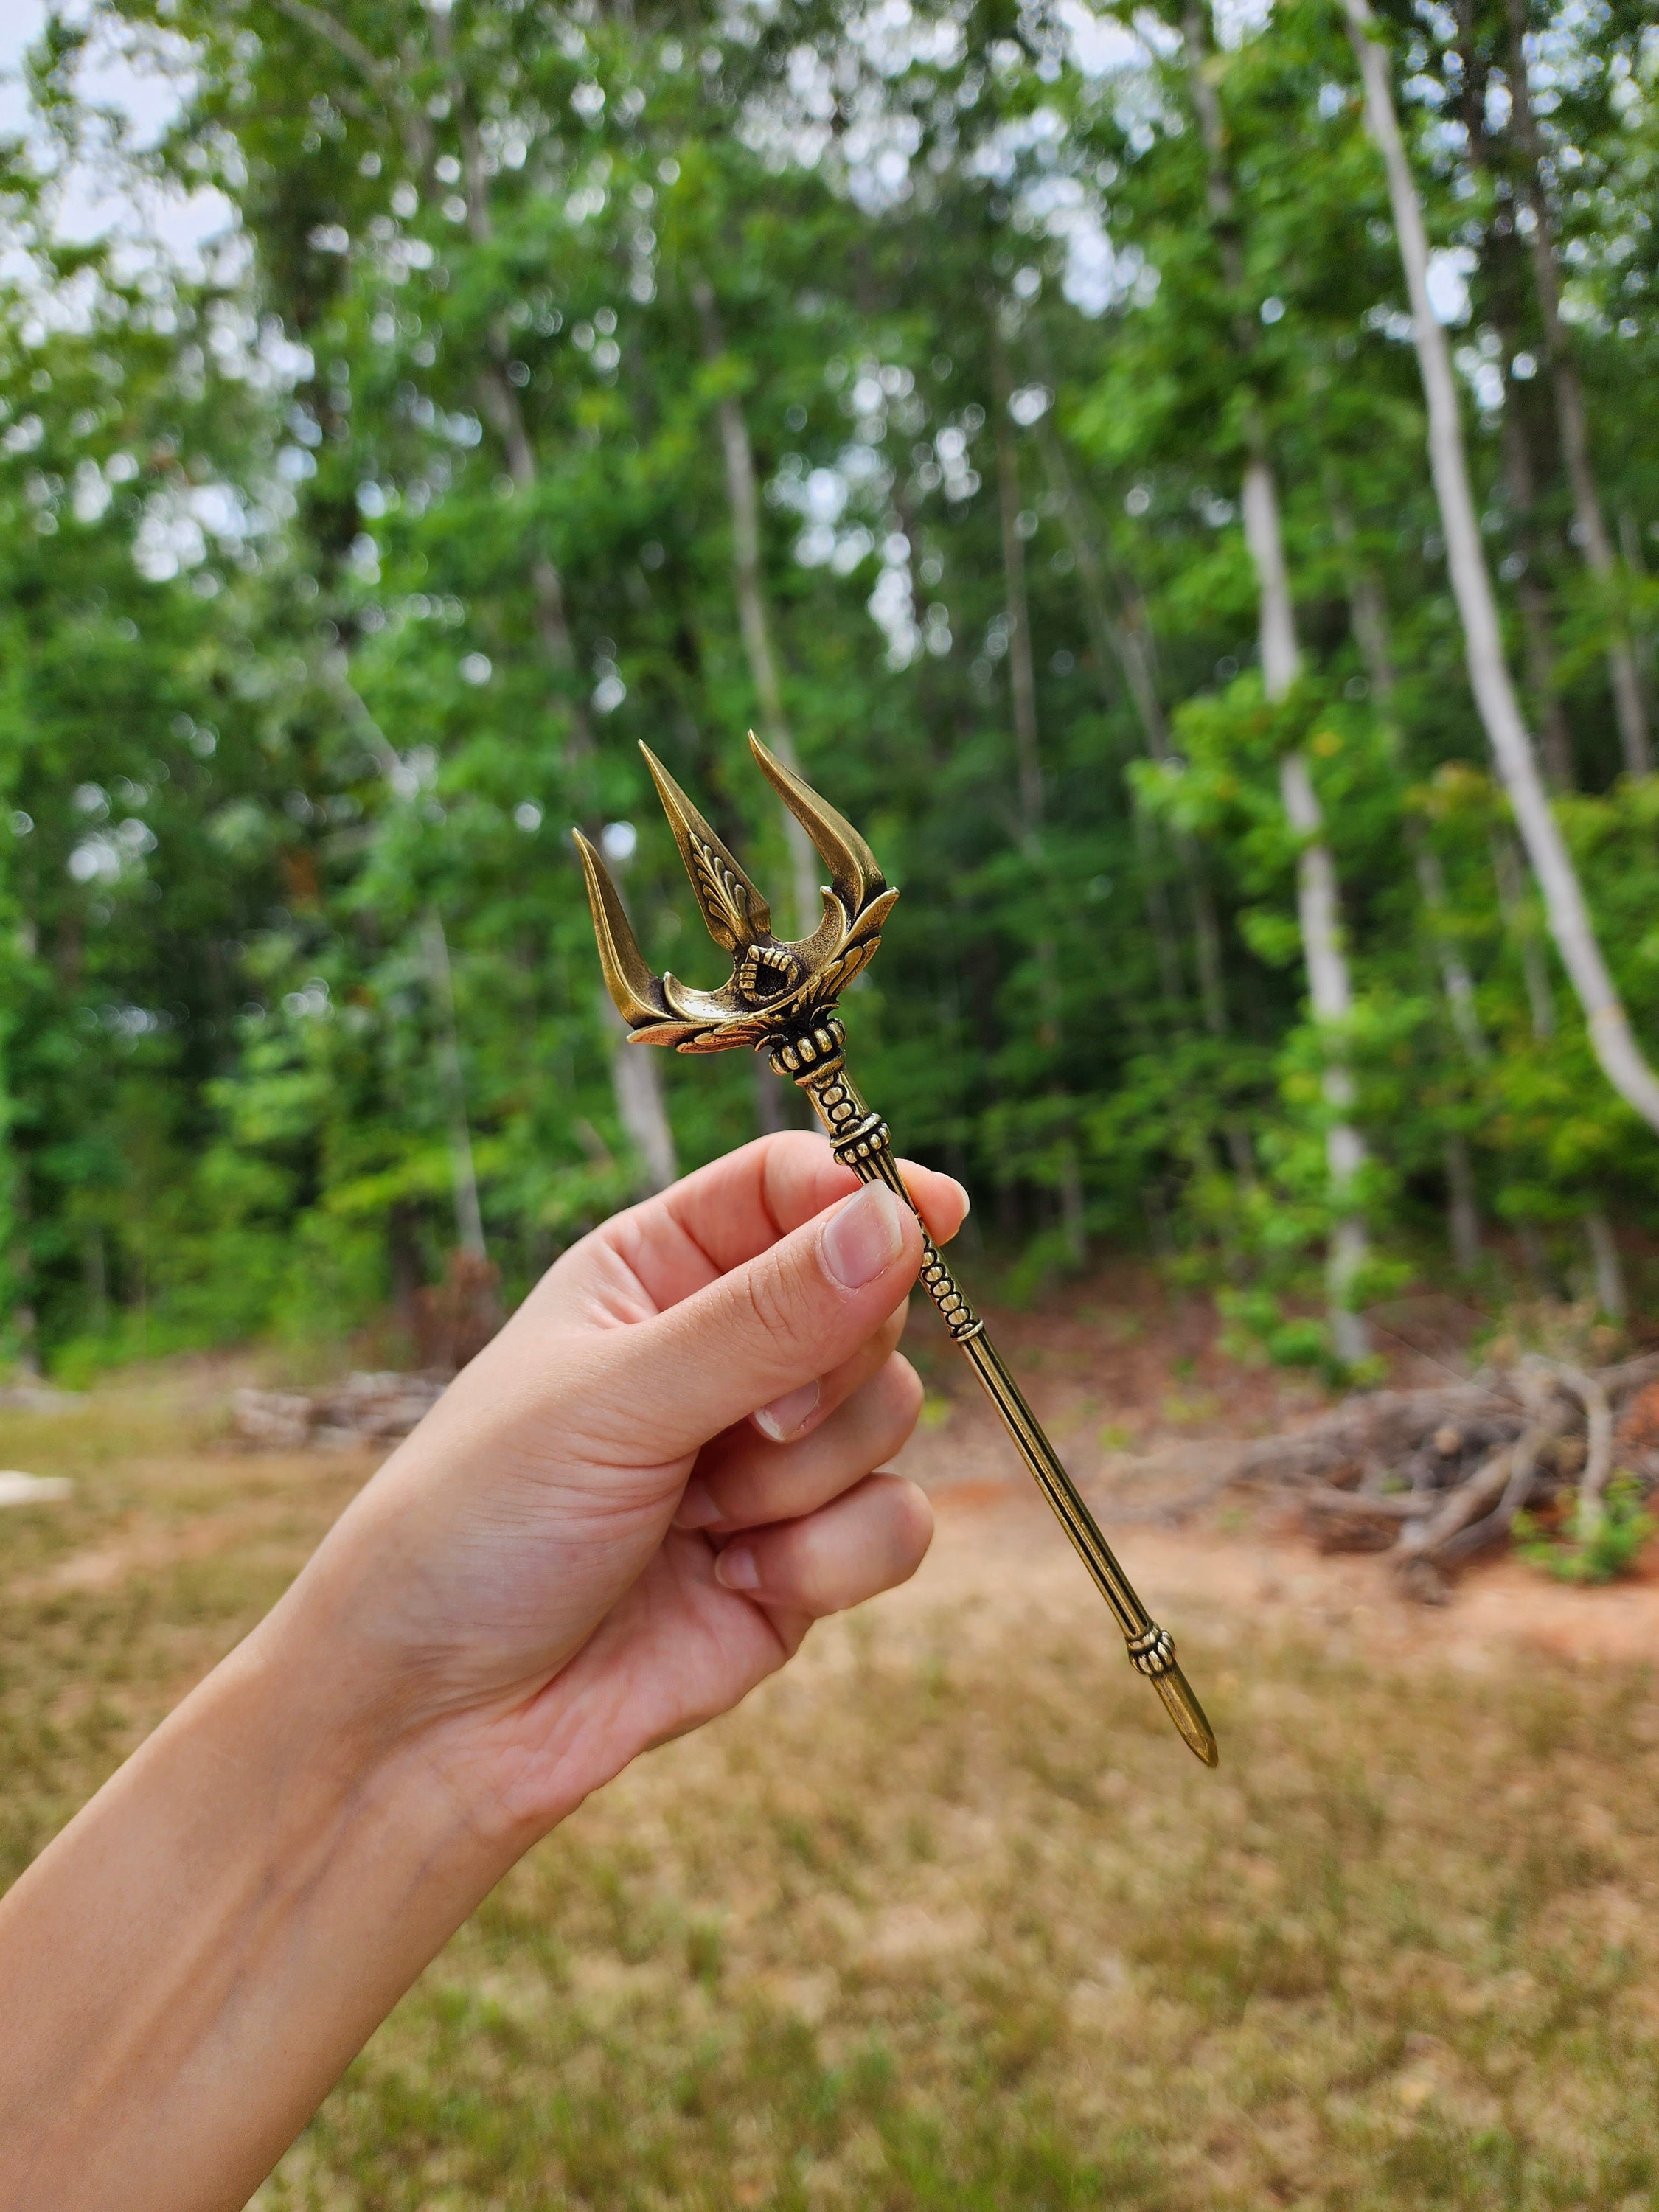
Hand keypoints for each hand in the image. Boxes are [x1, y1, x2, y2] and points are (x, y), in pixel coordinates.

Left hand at [264, 1131, 966, 1845]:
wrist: (441, 1721)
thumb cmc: (482, 1526)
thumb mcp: (614, 1400)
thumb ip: (764, 1317)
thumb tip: (897, 1221)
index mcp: (655, 1272)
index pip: (789, 1186)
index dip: (867, 1191)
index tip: (935, 1213)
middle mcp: (723, 1352)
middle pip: (868, 1295)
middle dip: (829, 1366)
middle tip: (753, 1422)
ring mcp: (769, 1457)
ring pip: (893, 1413)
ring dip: (811, 1475)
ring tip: (706, 1521)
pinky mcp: (804, 1558)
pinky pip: (897, 1524)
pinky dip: (831, 1558)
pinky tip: (737, 1582)